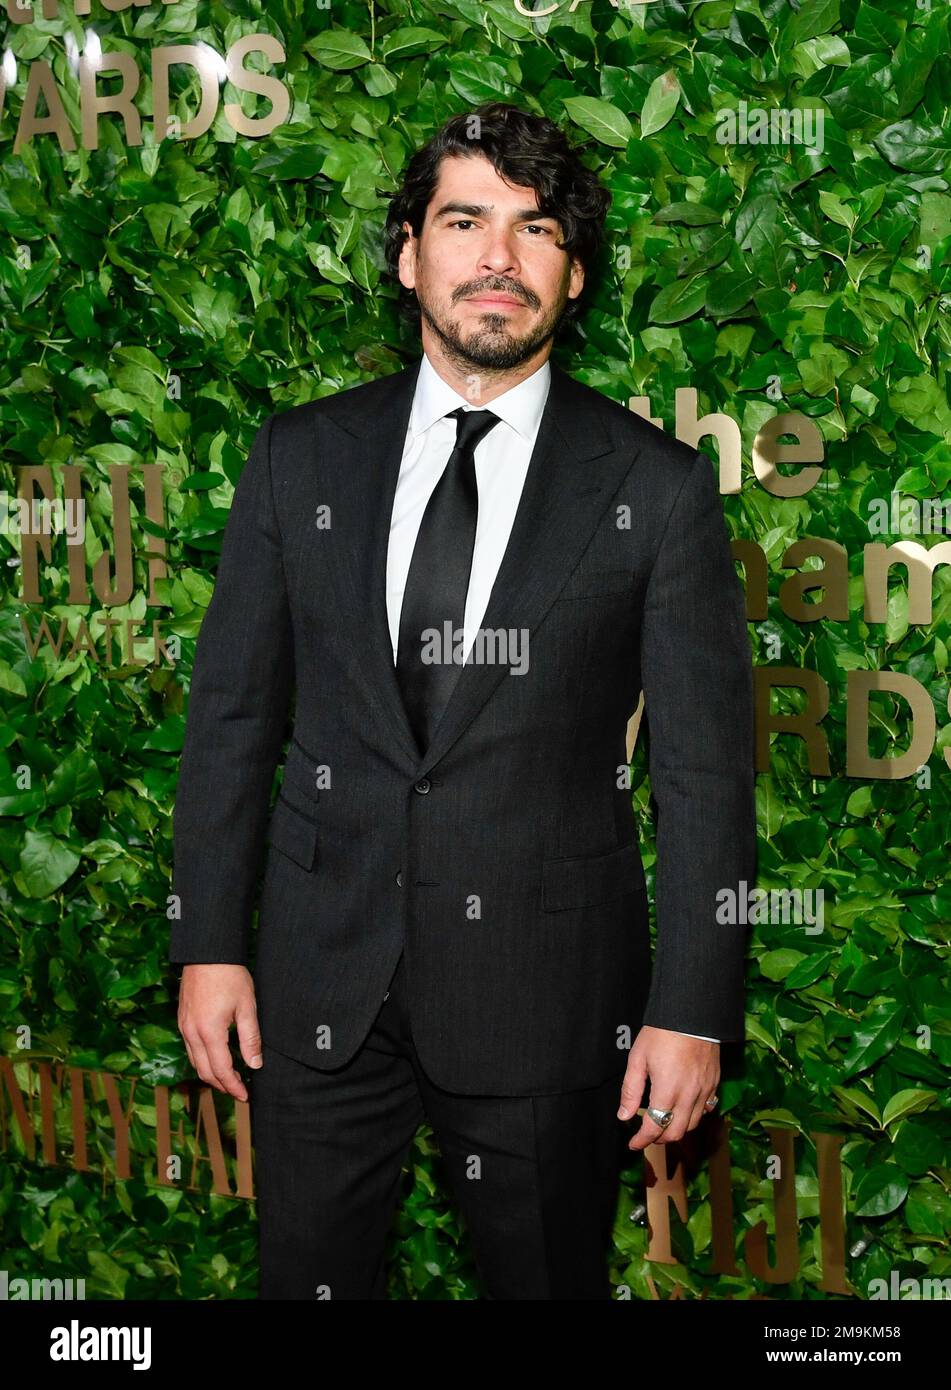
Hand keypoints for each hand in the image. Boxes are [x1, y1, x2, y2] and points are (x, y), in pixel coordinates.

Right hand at [177, 964, 262, 1101]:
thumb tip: (255, 1064)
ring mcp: (184, 1026)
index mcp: (209, 1032)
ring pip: (194, 1061)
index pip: (221, 1070)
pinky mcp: (182, 1019)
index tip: (245, 1095)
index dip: (233, 1086)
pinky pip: (190, 1048)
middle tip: (238, 1091)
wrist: (207, 953)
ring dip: (210, 1074)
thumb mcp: (247, 1006)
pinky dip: (202, 1060)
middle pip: (204, 1071)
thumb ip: (250, 1038)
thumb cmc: (230, 976)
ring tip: (228, 1079)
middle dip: (221, 1085)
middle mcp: (192, 1033)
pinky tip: (215, 1058)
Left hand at [618, 1025, 719, 1149]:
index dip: (642, 1140)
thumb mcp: (638, 1058)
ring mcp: (704, 1090)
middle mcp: (689, 1095)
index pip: (654, 1127)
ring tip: (663, 1124)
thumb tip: (624, 1116)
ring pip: (693, 1124)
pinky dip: (693, 1117)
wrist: (692, 1014)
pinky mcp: (714, 1083)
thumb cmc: (661, 1034)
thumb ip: (631, 1090)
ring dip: (676, 1130)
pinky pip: (706, 1109)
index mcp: (668, 1090)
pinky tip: (683, 1111)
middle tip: (646, 1135)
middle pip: (675, 1133)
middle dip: (659, 1139)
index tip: (633, 1144)